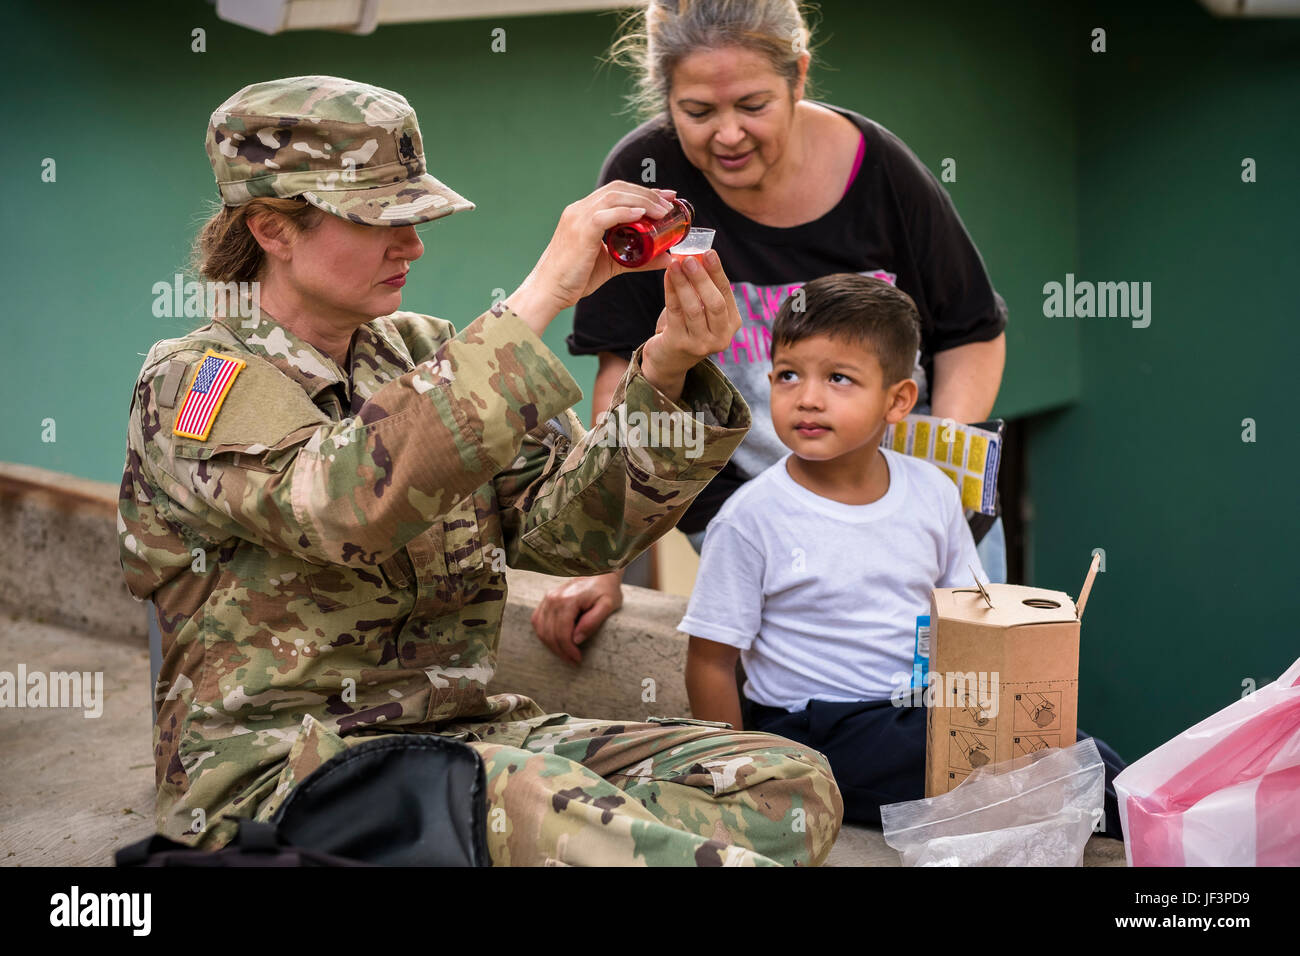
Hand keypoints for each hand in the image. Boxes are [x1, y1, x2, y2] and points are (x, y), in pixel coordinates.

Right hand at [507, 182, 678, 331]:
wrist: (548, 291)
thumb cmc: (575, 279)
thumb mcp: (612, 265)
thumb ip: (638, 260)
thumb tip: (666, 258)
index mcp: (584, 213)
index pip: (617, 192)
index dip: (643, 191)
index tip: (665, 197)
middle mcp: (580, 209)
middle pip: (618, 189)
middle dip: (648, 192)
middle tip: (671, 201)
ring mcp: (578, 217)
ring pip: (615, 197)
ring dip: (643, 200)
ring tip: (664, 211)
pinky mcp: (580, 231)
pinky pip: (606, 215)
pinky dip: (626, 212)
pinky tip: (644, 214)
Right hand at [530, 573, 623, 663]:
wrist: (600, 572)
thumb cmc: (606, 590)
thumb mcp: (607, 605)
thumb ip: (592, 622)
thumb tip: (576, 639)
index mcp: (568, 599)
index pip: (561, 632)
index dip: (568, 650)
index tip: (578, 659)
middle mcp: (553, 598)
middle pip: (549, 634)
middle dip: (560, 651)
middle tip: (573, 661)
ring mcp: (547, 598)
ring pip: (541, 630)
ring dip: (551, 646)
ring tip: (566, 654)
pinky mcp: (546, 600)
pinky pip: (538, 622)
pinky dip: (544, 635)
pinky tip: (556, 642)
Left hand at [640, 250, 742, 390]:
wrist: (669, 360)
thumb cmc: (687, 327)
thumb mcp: (702, 310)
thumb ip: (704, 289)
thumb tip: (696, 255)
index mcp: (732, 324)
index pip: (726, 294)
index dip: (717, 272)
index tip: (708, 252)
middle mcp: (721, 337)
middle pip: (715, 303)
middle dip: (702, 278)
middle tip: (690, 259)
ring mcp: (701, 344)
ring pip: (693, 308)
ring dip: (683, 283)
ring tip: (675, 264)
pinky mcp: (680, 344)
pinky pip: (675, 312)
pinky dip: (671, 291)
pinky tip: (667, 277)